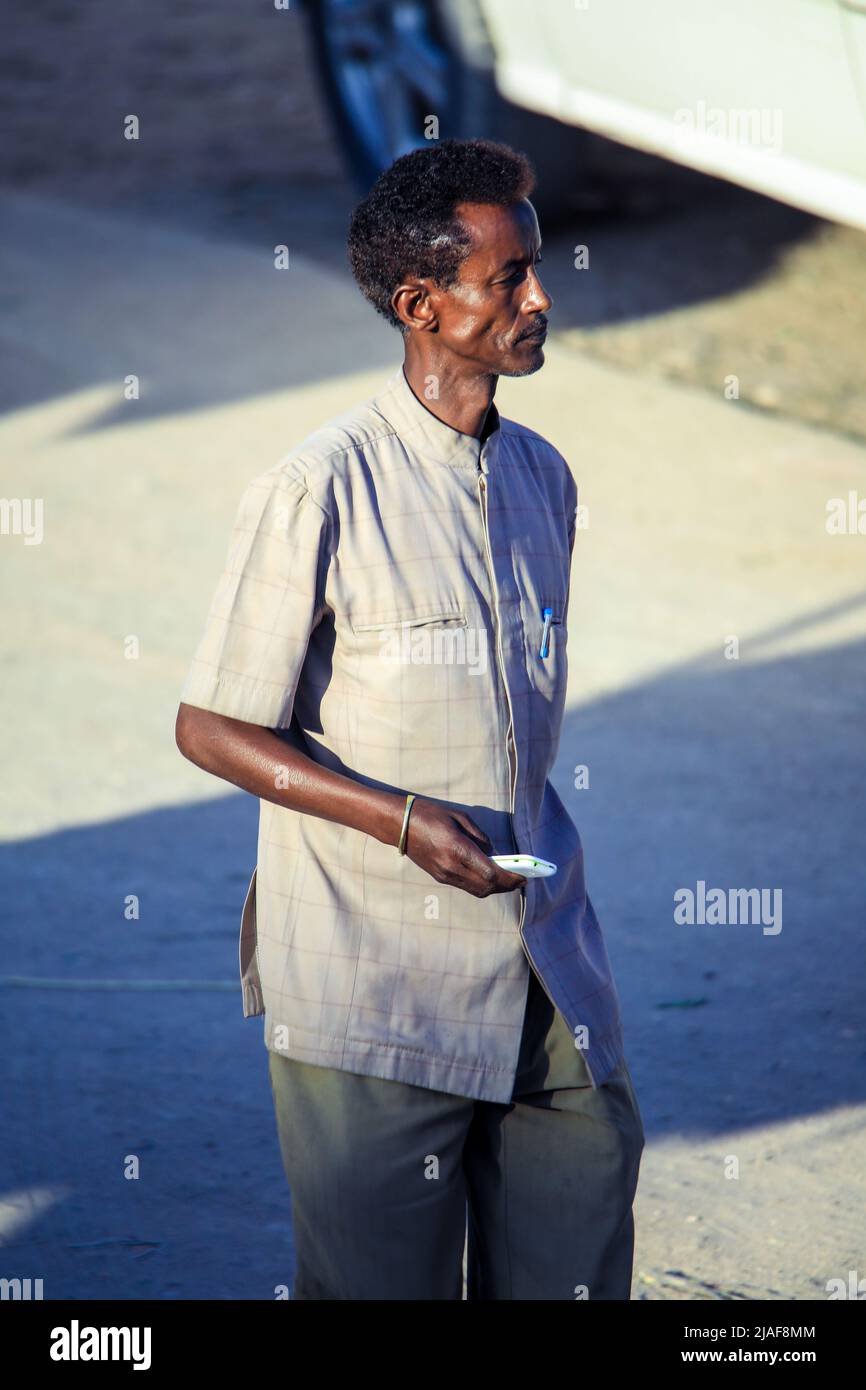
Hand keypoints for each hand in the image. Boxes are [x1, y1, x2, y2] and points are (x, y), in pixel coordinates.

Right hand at [401, 798, 526, 897]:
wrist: (399, 826)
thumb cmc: (429, 815)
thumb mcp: (460, 817)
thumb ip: (480, 836)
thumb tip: (494, 853)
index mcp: (457, 850)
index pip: (490, 874)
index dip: (510, 878)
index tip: (524, 876)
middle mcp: (451, 867)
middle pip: (486, 887)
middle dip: (506, 886)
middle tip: (520, 879)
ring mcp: (444, 875)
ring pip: (477, 890)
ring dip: (495, 888)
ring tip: (508, 879)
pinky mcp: (440, 877)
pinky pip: (466, 886)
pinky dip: (482, 885)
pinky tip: (489, 876)